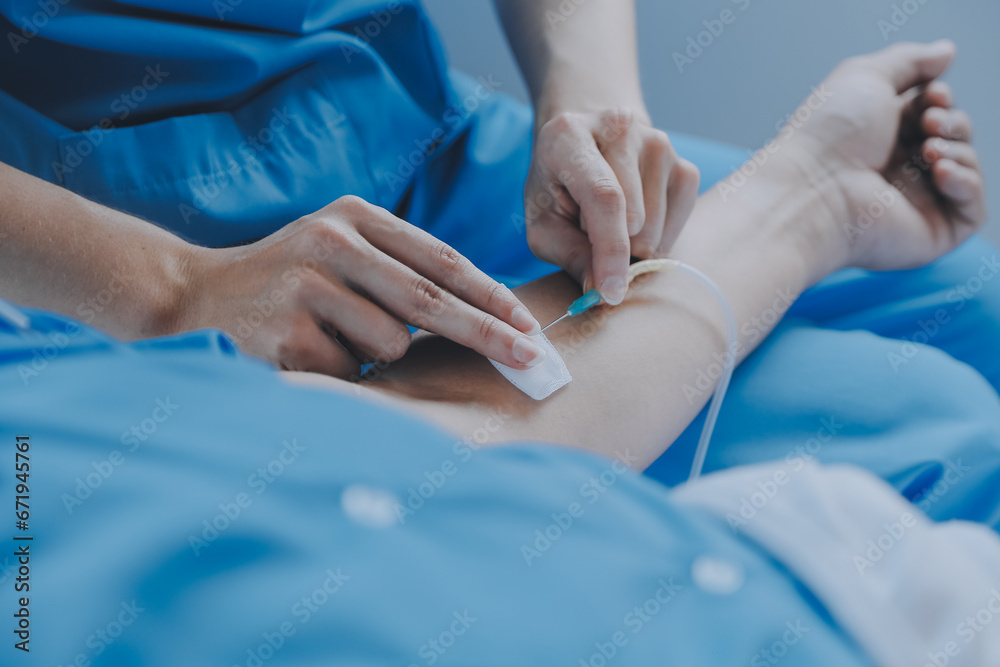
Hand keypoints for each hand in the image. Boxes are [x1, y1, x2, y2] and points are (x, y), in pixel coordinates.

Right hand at [179, 196, 543, 376]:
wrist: (199, 292)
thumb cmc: (292, 276)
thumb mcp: (344, 249)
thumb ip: (400, 267)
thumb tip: (487, 314)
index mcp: (356, 215)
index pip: (441, 258)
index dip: (491, 293)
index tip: (528, 323)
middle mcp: (332, 242)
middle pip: (430, 300)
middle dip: (487, 334)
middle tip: (531, 359)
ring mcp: (306, 287)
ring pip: (391, 343)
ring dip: (378, 353)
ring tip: (333, 333)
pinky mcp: (287, 334)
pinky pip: (350, 369)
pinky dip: (341, 370)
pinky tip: (304, 349)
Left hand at [524, 107, 700, 303]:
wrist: (586, 139)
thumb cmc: (557, 184)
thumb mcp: (542, 220)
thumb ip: (567, 255)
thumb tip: (600, 290)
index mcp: (571, 137)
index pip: (605, 197)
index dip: (611, 249)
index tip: (611, 292)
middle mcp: (620, 128)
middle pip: (636, 219)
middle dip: (614, 248)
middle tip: (589, 232)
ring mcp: (658, 143)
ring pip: (658, 228)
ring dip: (632, 242)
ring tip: (609, 219)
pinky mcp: (684, 163)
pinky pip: (679, 223)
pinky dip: (657, 236)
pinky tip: (634, 219)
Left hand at [782, 41, 985, 270]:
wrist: (812, 190)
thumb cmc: (828, 136)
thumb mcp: (865, 77)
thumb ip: (909, 61)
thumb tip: (946, 52)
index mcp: (878, 139)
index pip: (930, 113)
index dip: (940, 100)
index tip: (933, 94)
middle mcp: (894, 172)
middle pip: (953, 137)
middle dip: (952, 122)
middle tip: (928, 123)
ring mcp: (913, 205)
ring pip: (965, 168)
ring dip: (959, 148)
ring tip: (928, 150)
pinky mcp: (928, 235)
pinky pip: (972, 209)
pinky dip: (968, 183)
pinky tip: (941, 172)